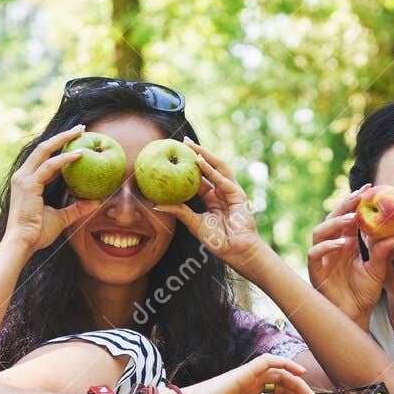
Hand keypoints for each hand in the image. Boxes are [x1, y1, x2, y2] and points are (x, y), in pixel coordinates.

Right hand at [3, 125, 104, 256]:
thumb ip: (76, 208)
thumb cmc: (37, 233)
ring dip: (64, 139)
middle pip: (44, 148)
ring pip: (45, 150)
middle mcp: (23, 175)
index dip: (61, 148)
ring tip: (81, 132)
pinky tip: (80, 154)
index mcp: (28, 181)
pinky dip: (65, 159)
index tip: (77, 141)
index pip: (45, 158)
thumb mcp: (61, 218)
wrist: (22, 244)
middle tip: (81, 128)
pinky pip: (49, 167)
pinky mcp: (28, 185)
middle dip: (63, 136)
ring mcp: (24, 178)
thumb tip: (96, 202)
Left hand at [154, 140, 266, 272]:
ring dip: (205, 155)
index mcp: (212, 198)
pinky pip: (223, 180)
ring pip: (218, 168)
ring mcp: (231, 192)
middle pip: (210, 167)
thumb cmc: (218, 241)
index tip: (176, 154)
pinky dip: (212, 171)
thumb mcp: (193, 223)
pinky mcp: (238, 195)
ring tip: (192, 145)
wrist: (236, 252)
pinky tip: (200, 162)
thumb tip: (155, 204)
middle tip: (183, 141)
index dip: (188, 166)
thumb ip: (178, 211)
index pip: (199, 177)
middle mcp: (221, 192)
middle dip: (198, 153)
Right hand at [307, 187, 393, 321]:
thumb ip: (383, 253)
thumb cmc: (364, 292)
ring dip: (335, 223)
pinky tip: (342, 244)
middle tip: (360, 196)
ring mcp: (322, 258)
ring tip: (352, 219)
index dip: (356, 202)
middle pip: (333, 219)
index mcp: (346, 242)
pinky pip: (315, 254)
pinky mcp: (315, 271)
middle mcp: (332, 246)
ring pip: (320, 232)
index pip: (349, 216)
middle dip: (345, 205)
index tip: (370, 188)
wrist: (355, 315)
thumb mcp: (378, 270)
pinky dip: (326, 246)